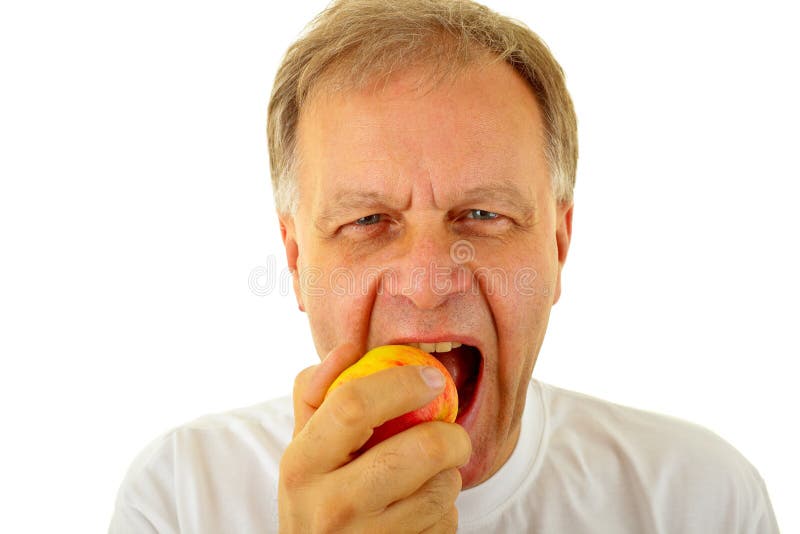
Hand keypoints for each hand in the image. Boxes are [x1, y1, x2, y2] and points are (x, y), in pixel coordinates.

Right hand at [279, 343, 471, 532]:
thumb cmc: (315, 495)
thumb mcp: (304, 448)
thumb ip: (317, 393)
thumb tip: (349, 347)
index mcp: (301, 463)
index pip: (353, 404)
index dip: (402, 382)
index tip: (432, 379)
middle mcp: (328, 506)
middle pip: (418, 451)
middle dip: (452, 436)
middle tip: (454, 435)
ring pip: (441, 491)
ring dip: (449, 478)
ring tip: (429, 478)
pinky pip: (445, 524)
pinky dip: (445, 512)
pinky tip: (422, 512)